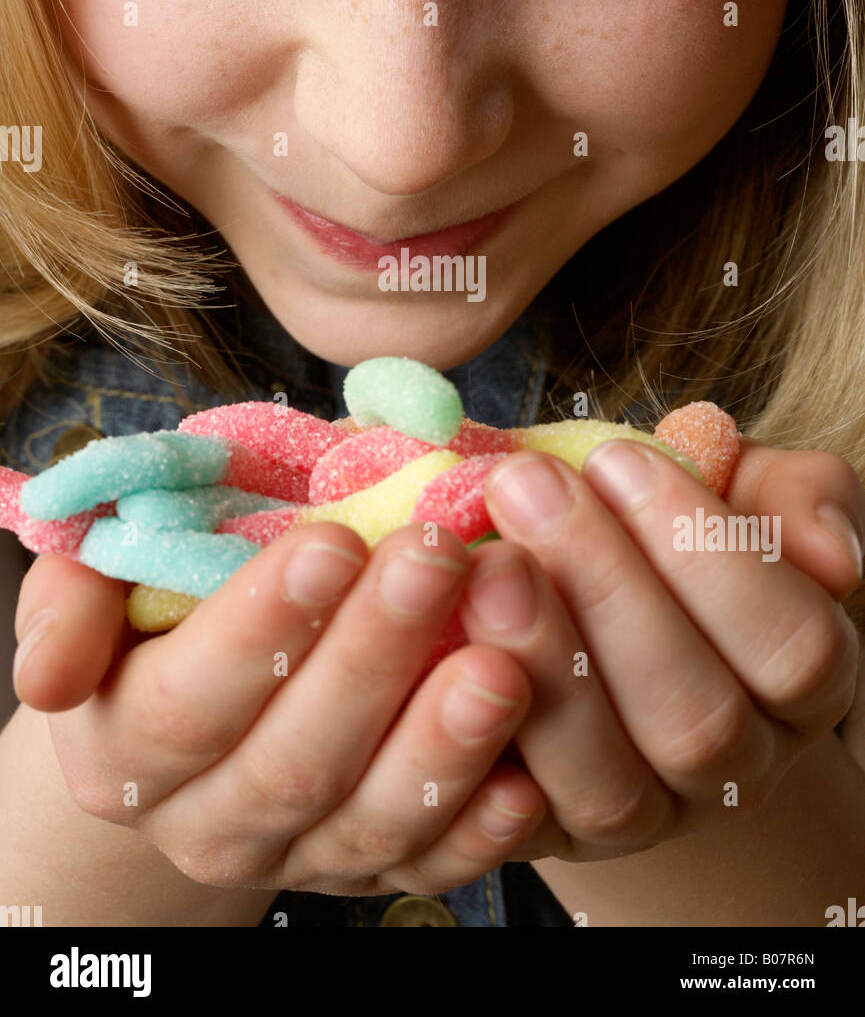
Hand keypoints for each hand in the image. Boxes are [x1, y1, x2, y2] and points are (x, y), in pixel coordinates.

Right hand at [13, 519, 549, 895]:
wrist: (219, 690)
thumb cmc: (171, 599)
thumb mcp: (104, 577)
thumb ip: (72, 603)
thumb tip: (47, 675)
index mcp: (127, 747)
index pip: (189, 702)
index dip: (261, 627)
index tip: (333, 542)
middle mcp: (208, 824)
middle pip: (293, 760)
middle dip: (370, 659)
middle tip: (438, 558)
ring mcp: (301, 858)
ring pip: (371, 823)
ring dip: (441, 747)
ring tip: (501, 662)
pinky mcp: (378, 871)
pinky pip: (433, 867)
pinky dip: (483, 828)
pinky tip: (529, 774)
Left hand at [455, 436, 863, 862]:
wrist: (594, 611)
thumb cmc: (670, 533)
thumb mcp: (745, 494)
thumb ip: (799, 499)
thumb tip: (834, 554)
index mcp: (799, 684)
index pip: (791, 646)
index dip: (708, 554)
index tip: (615, 457)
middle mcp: (734, 766)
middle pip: (696, 718)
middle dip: (606, 591)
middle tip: (523, 482)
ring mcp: (642, 814)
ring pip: (607, 785)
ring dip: (540, 666)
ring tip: (480, 560)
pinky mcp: (546, 834)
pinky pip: (511, 818)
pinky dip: (473, 740)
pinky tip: (437, 644)